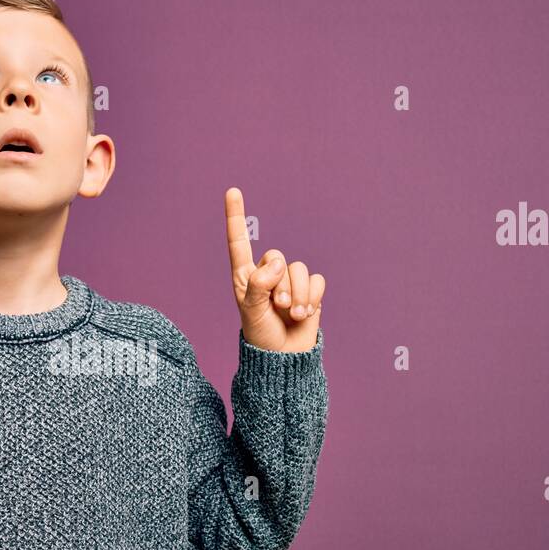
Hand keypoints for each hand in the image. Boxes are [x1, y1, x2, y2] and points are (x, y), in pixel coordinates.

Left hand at [224, 187, 324, 352]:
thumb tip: (277, 263)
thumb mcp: (251, 313)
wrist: (284, 359)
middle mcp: (267, 274)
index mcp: (245, 277)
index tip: (232, 191)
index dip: (236, 217)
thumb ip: (258, 285)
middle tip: (277, 307)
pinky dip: (312, 298)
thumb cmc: (261, 337)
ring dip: (297, 295)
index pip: (239, 243)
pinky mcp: (310, 290)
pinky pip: (317, 280)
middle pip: (278, 256)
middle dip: (280, 284)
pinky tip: (305, 314)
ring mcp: (290, 282)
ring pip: (299, 269)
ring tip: (292, 314)